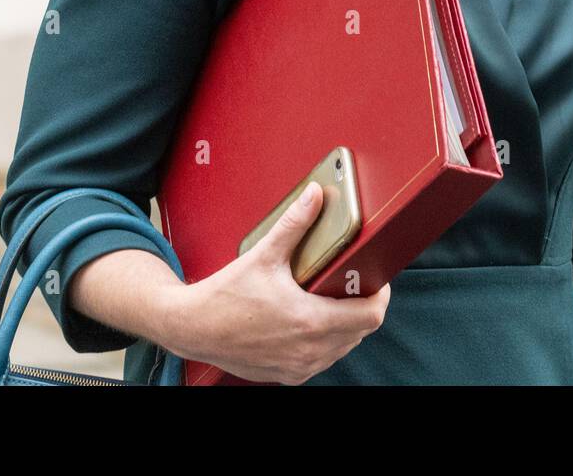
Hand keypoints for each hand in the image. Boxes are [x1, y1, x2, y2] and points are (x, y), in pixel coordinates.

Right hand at [165, 180, 389, 384]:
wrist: (193, 328)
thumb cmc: (225, 296)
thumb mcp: (264, 255)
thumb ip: (295, 224)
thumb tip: (315, 195)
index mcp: (310, 322)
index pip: (370, 317)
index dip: (379, 296)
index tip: (375, 279)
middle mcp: (309, 351)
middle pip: (360, 332)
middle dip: (362, 306)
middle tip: (351, 282)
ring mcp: (299, 367)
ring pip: (342, 348)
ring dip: (345, 325)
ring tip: (331, 298)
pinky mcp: (287, 376)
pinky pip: (322, 360)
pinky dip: (325, 341)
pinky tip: (310, 319)